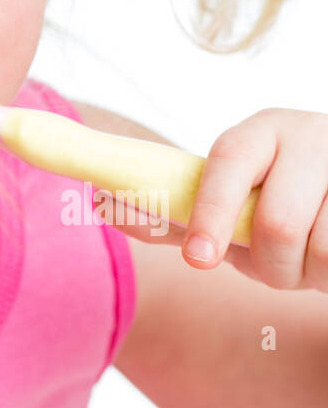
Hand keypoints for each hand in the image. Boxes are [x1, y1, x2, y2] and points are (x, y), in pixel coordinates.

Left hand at [177, 109, 327, 289]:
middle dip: (272, 267)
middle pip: (277, 222)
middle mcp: (311, 136)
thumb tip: (101, 202)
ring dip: (313, 274)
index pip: (229, 159)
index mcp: (264, 133)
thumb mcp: (234, 207)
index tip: (198, 259)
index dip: (210, 212)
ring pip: (322, 250)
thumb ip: (175, 214)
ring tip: (317, 260)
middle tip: (280, 268)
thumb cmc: (286, 210)